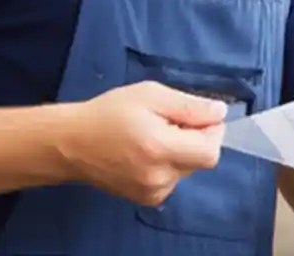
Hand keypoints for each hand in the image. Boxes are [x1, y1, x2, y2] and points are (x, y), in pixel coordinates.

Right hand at [59, 81, 227, 206]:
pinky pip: (174, 179)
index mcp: (160, 149)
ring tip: (154, 136)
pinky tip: (147, 152)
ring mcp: (153, 192)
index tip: (197, 116)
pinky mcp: (147, 199)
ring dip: (182, 151)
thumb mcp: (151, 95)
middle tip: (170, 121)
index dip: (212, 131)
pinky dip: (169, 164)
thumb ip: (189, 106)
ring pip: (188, 169)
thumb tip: (221, 113)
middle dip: (196, 138)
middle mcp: (159, 177)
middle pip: (202, 160)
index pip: (211, 151)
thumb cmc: (110, 113)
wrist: (72, 144)